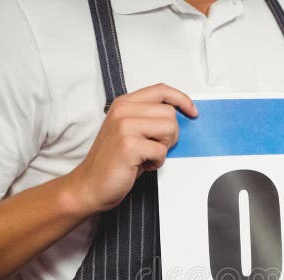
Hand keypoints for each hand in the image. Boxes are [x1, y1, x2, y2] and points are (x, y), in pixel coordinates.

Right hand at [66, 83, 197, 213]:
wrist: (91, 184)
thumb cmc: (113, 161)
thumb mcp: (129, 131)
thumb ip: (149, 118)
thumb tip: (181, 117)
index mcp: (124, 104)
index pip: (161, 90)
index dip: (182, 99)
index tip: (192, 112)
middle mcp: (123, 111)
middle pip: (170, 113)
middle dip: (171, 134)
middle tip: (155, 147)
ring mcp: (125, 127)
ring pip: (170, 129)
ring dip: (164, 147)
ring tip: (147, 155)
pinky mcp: (129, 146)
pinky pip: (161, 151)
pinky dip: (157, 162)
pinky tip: (142, 165)